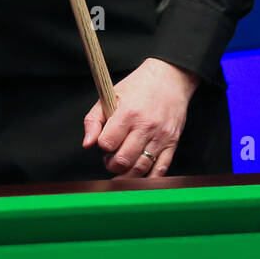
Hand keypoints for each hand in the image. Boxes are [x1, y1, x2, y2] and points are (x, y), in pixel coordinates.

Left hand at [82, 57, 198, 177]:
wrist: (170, 78)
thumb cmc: (138, 86)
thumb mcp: (110, 94)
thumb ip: (94, 119)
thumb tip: (87, 144)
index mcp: (127, 113)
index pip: (107, 143)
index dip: (102, 146)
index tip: (104, 142)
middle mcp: (145, 126)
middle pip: (123, 160)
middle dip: (111, 164)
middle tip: (110, 159)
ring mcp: (160, 136)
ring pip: (140, 169)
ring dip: (126, 175)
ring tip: (122, 166)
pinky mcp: (172, 143)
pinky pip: (160, 170)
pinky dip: (148, 180)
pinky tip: (139, 177)